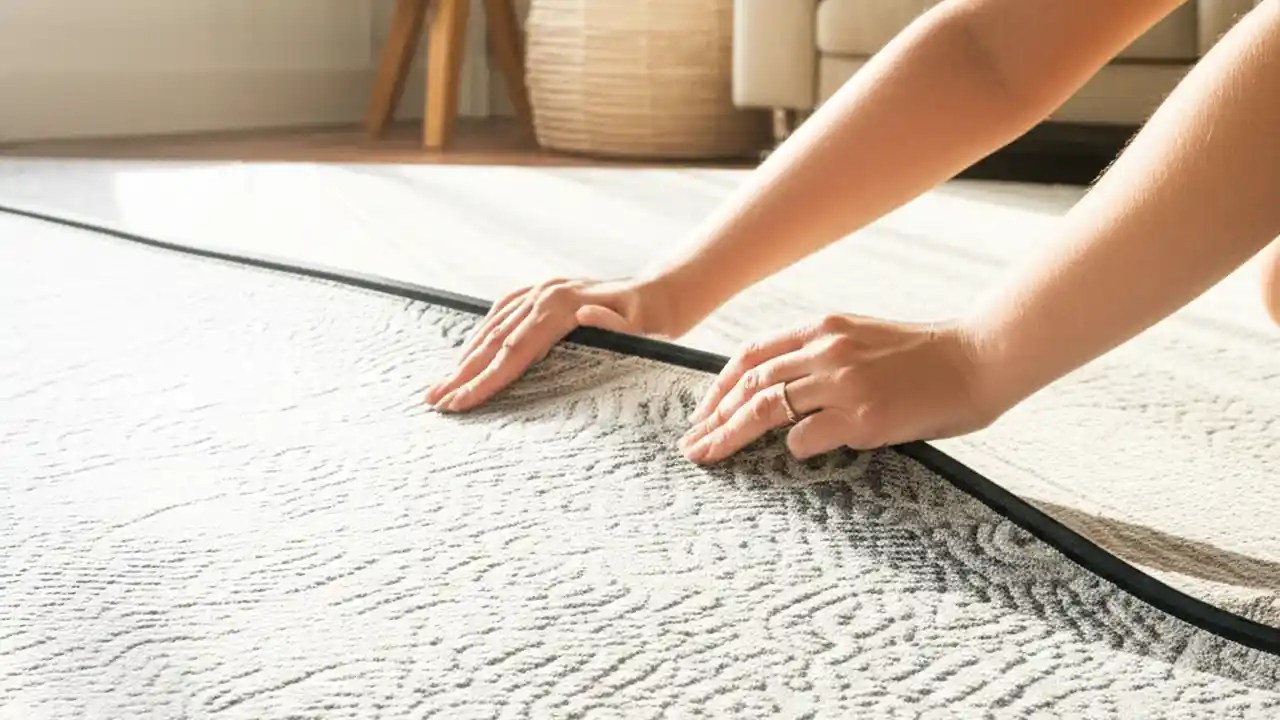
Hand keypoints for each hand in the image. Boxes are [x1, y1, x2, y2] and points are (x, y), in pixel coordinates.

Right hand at [425, 278, 670, 411]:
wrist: (660, 293)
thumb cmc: (652, 321)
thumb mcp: (643, 328)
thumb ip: (613, 323)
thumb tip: (582, 315)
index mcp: (563, 306)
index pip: (514, 350)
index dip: (484, 379)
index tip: (459, 402)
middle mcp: (545, 294)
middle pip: (495, 340)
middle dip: (462, 373)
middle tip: (434, 401)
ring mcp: (541, 290)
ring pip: (493, 326)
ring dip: (466, 356)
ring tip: (442, 385)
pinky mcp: (542, 292)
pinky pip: (503, 312)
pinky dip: (482, 333)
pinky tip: (468, 352)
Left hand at [678, 314, 998, 463]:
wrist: (980, 359)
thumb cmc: (926, 358)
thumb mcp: (864, 339)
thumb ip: (823, 355)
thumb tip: (784, 389)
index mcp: (824, 328)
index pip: (752, 354)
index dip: (719, 385)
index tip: (703, 412)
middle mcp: (827, 349)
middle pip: (748, 383)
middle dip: (712, 417)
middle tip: (692, 445)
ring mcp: (844, 382)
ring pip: (765, 408)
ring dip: (729, 435)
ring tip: (708, 457)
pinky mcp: (864, 416)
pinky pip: (806, 436)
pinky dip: (793, 448)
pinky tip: (796, 455)